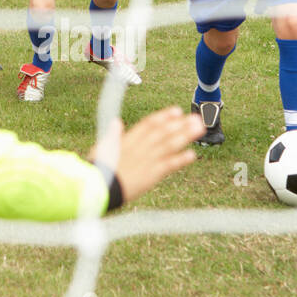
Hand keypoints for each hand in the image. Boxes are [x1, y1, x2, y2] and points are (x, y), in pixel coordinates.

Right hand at [89, 106, 204, 205]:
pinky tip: (192, 155)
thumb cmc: (98, 169)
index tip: (176, 110)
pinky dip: (180, 159)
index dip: (164, 117)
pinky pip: (169, 165)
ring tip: (199, 129)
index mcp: (128, 139)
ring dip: (185, 135)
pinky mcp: (151, 174)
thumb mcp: (103, 148)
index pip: (149, 124)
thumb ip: (113, 135)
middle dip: (180, 124)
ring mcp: (148, 159)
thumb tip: (116, 122)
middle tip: (196, 117)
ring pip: (170, 144)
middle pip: (164, 132)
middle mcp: (141, 147)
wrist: (98, 186)